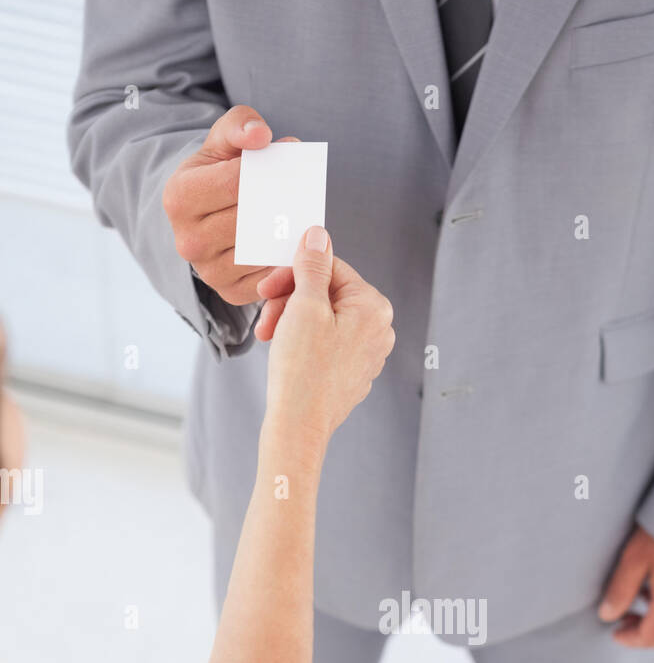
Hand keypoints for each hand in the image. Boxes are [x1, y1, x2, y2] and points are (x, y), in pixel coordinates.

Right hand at [162, 104, 293, 305]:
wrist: (206, 216)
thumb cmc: (217, 172)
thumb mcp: (221, 140)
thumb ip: (239, 124)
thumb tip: (261, 135)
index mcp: (179, 198)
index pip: (234, 183)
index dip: (266, 170)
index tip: (287, 158)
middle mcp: (188, 241)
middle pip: (250, 220)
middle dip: (280, 202)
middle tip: (302, 190)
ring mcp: (208, 272)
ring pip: (261, 250)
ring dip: (287, 234)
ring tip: (301, 213)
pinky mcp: (231, 294)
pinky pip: (269, 277)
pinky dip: (287, 260)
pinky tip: (295, 241)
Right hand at [261, 226, 394, 463]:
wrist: (298, 426)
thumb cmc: (303, 371)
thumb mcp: (304, 306)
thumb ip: (312, 266)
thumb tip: (318, 235)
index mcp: (374, 307)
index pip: (331, 268)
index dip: (293, 273)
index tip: (267, 286)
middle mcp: (378, 330)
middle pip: (327, 293)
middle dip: (290, 300)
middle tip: (265, 316)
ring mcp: (367, 354)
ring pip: (323, 318)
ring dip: (291, 320)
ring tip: (268, 335)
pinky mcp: (351, 373)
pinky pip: (325, 343)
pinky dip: (301, 341)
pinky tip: (282, 351)